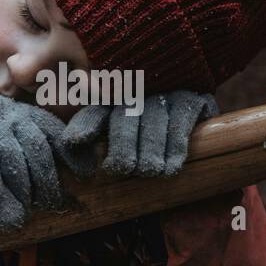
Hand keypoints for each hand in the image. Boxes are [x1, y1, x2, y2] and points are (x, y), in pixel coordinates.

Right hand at [0, 74, 80, 231]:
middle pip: (40, 155)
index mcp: (28, 116)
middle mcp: (14, 121)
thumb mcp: (14, 121)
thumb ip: (35, 140)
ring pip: (17, 167)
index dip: (74, 155)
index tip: (87, 174)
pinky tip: (8, 220)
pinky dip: (0, 201)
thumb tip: (65, 172)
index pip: (57, 135)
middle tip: (55, 205)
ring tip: (30, 215)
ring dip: (27, 195)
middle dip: (50, 184)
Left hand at [57, 90, 218, 177]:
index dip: (84, 125)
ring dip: (151, 150)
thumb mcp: (121, 135)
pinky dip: (175, 147)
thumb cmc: (149, 133)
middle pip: (125, 118)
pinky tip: (170, 168)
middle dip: (124, 145)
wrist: (194, 103)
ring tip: (150, 172)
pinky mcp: (192, 99)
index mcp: (112, 101)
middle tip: (124, 169)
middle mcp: (137, 93)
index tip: (74, 141)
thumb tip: (71, 147)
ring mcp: (165, 94)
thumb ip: (93, 135)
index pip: (94, 113)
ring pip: (154, 122)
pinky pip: (181, 123)